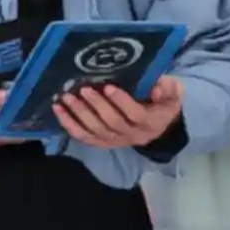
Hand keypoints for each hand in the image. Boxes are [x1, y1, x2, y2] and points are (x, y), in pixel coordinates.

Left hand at [53, 76, 183, 149]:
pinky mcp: (102, 142)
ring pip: (96, 131)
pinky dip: (69, 125)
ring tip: (67, 98)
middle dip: (96, 106)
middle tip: (83, 89)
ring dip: (79, 115)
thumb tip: (156, 88)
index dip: (121, 102)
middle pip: (112, 124)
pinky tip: (58, 110)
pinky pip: (84, 137)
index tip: (108, 86)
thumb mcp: (172, 92)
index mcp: (151, 122)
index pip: (136, 115)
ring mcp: (116, 141)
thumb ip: (167, 88)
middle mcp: (133, 135)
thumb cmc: (162, 102)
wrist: (159, 123)